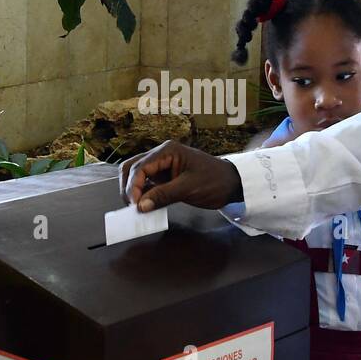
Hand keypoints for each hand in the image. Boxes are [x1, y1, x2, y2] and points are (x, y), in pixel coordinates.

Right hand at [119, 141, 243, 211]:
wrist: (232, 183)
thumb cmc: (214, 181)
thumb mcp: (189, 188)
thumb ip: (163, 196)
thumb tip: (140, 206)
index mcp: (167, 151)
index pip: (140, 167)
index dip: (133, 186)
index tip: (135, 205)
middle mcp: (161, 155)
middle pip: (132, 167)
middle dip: (128, 187)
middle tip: (132, 207)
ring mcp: (162, 165)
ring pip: (136, 175)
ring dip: (133, 190)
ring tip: (137, 208)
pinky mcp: (165, 176)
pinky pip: (147, 184)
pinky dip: (143, 194)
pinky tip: (146, 206)